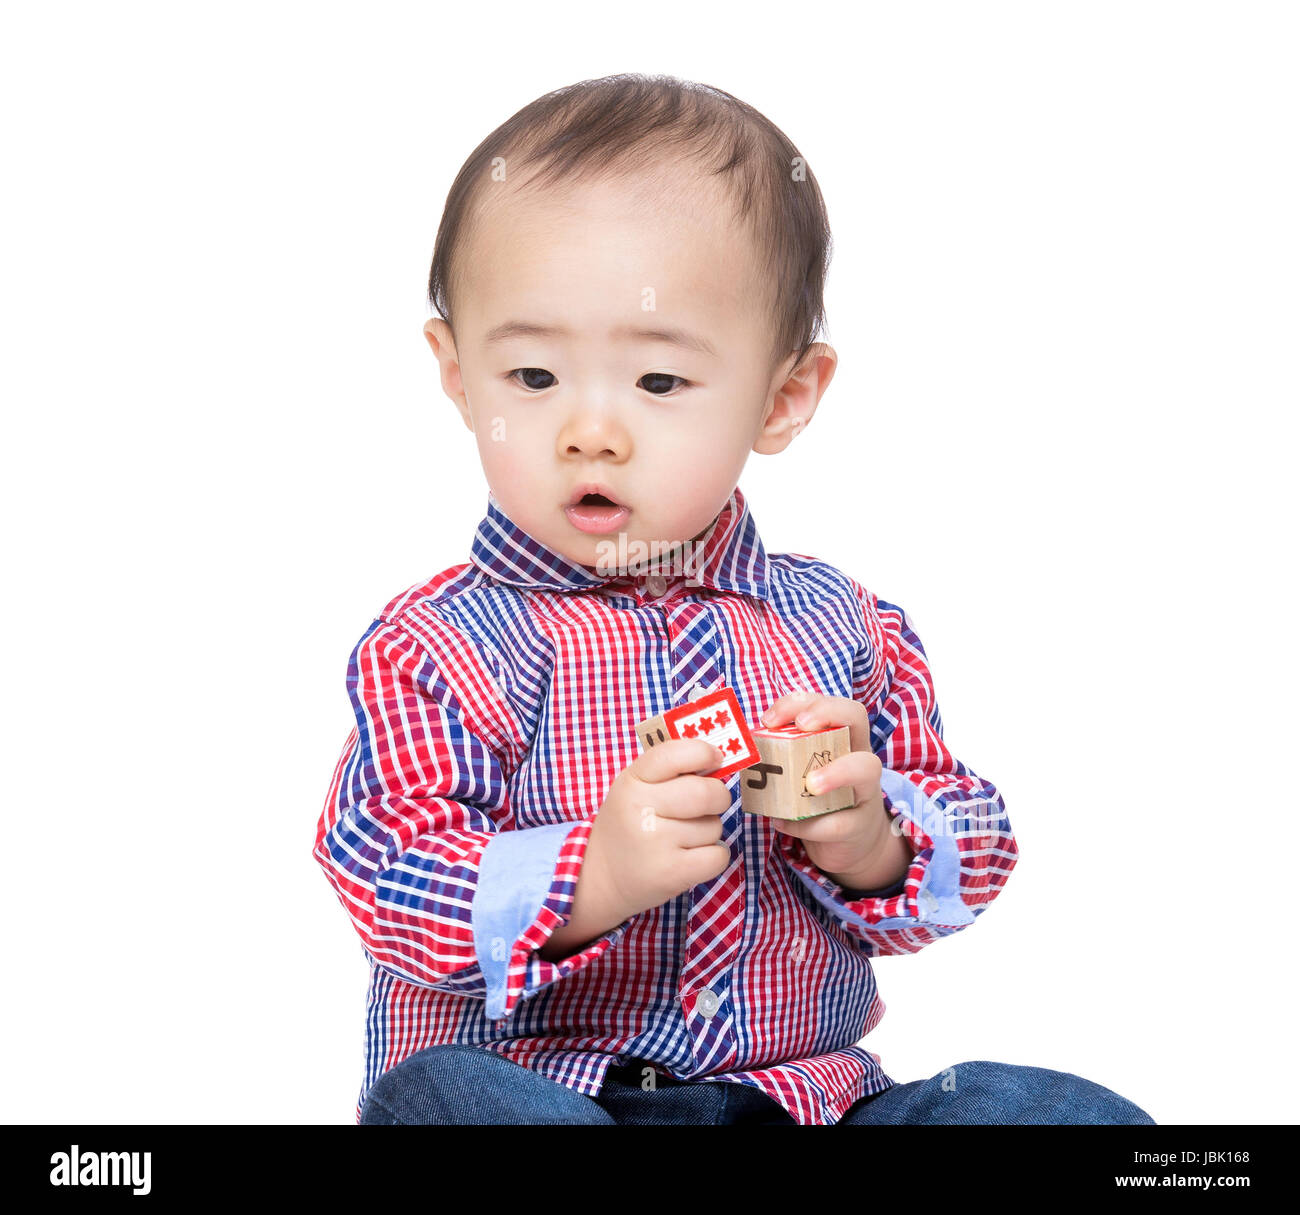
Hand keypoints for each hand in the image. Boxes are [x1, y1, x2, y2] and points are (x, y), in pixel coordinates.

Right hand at [584, 738, 733, 921]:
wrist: (600, 877)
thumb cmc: (629, 825)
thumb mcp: (634, 789)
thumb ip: (669, 771)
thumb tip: (718, 758)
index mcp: (632, 782)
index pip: (674, 754)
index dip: (703, 752)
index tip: (715, 758)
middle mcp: (641, 810)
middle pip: (705, 793)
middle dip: (718, 797)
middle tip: (710, 804)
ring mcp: (656, 843)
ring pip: (714, 826)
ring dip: (709, 831)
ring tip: (683, 839)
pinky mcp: (672, 873)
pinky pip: (719, 855)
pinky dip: (714, 856)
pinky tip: (691, 857)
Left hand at [759, 690, 913, 893]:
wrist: (851, 842)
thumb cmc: (820, 798)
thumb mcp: (804, 772)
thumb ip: (783, 756)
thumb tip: (744, 749)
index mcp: (841, 737)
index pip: (829, 701)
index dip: (804, 702)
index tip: (770, 719)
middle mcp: (858, 755)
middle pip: (857, 716)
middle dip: (826, 712)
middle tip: (802, 725)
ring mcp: (865, 789)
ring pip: (865, 769)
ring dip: (836, 772)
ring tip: (810, 785)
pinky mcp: (860, 825)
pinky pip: (840, 823)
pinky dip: (809, 825)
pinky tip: (784, 823)